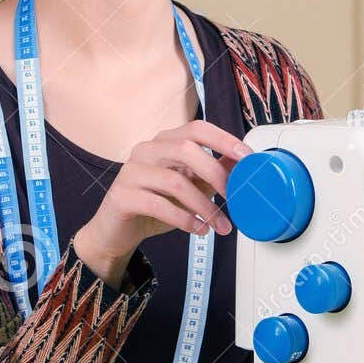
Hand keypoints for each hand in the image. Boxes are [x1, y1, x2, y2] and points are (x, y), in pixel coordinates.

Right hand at [74, 120, 251, 287]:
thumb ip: (211, 174)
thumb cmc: (154, 207)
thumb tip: (240, 163)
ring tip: (220, 225)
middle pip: (186, 149)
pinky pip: (159, 205)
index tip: (247, 158)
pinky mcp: (122, 196)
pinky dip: (184, 219)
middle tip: (234, 197)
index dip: (224, 140)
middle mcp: (146, 150)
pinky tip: (198, 229)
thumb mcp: (189, 189)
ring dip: (204, 206)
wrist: (116, 233)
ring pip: (175, 181)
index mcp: (164, 142)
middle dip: (216, 173)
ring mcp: (131, 171)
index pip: (197, 129)